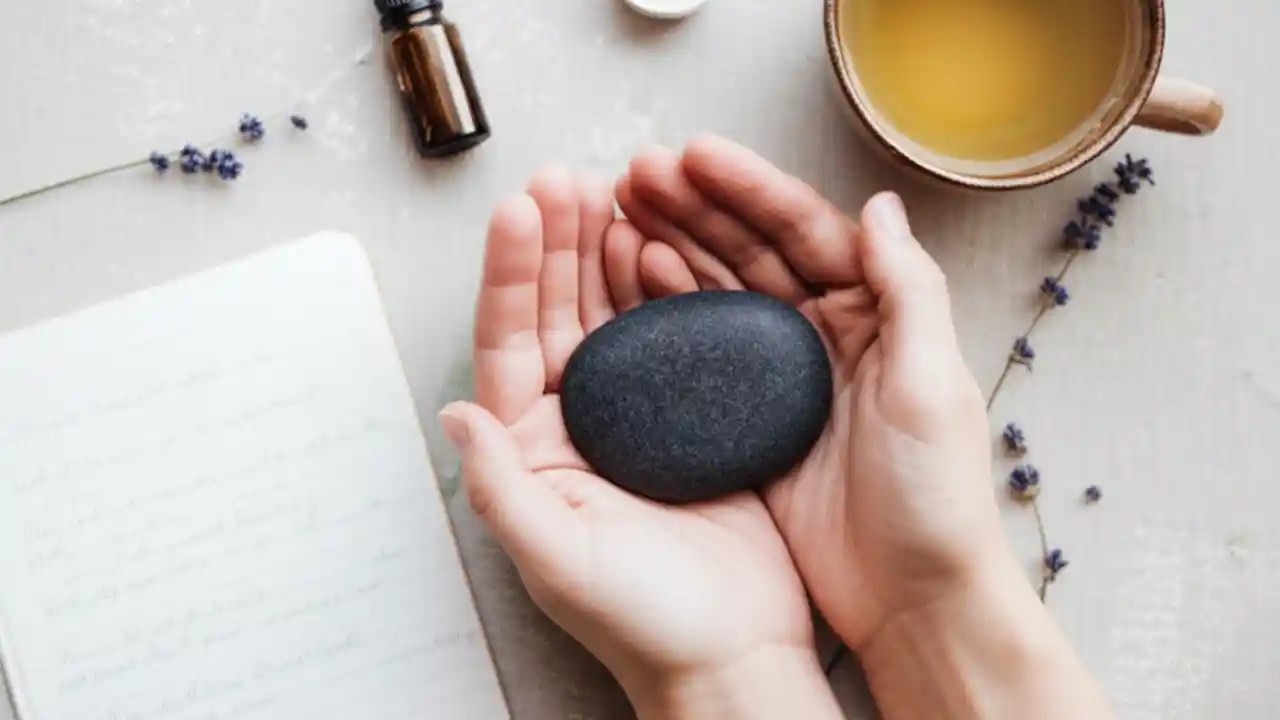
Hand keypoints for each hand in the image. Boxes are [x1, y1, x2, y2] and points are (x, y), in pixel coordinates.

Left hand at [440, 168, 839, 717]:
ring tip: (615, 191)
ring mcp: (632, 416)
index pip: (508, 343)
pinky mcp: (690, 414)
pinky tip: (667, 246)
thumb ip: (500, 487)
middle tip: (569, 180)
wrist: (732, 653)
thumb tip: (455, 412)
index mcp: (532, 451)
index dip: (512, 273)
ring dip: (608, 251)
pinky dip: (668, 286)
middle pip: (558, 313)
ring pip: (612, 313)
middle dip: (559, 243)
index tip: (520, 210)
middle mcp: (575, 424)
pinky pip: (672, 334)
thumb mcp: (557, 559)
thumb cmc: (642, 622)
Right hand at [617, 137, 1013, 650]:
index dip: (749, 189)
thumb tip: (879, 205)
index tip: (694, 156)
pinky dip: (670, 313)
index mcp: (878, 315)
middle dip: (698, 207)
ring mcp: (786, 378)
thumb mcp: (935, 388)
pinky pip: (705, 351)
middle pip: (755, 251)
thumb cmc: (935, 502)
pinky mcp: (754, 422)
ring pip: (723, 291)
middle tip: (637, 175)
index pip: (806, 232)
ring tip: (623, 214)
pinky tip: (633, 285)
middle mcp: (830, 335)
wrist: (911, 603)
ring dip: (676, 247)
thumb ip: (910, 291)